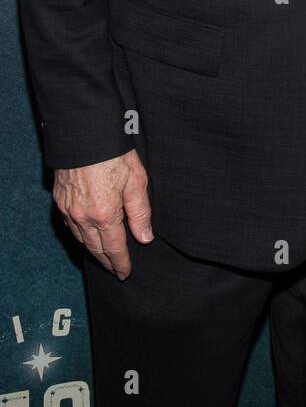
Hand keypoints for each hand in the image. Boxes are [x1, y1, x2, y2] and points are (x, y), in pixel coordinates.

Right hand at [53, 150, 152, 279]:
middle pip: (95, 247)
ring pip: (81, 238)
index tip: (125, 273)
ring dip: (93, 249)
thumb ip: (140, 213)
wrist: (83, 134)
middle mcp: (83, 216)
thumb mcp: (136, 181)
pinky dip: (80, 235)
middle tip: (115, 270)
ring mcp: (68, 209)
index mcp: (104, 214)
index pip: (114, 248)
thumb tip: (145, 238)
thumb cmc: (114, 154)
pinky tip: (86, 235)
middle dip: (106, 261)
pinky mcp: (59, 200)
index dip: (120, 263)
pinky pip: (70, 225)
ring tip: (103, 256)